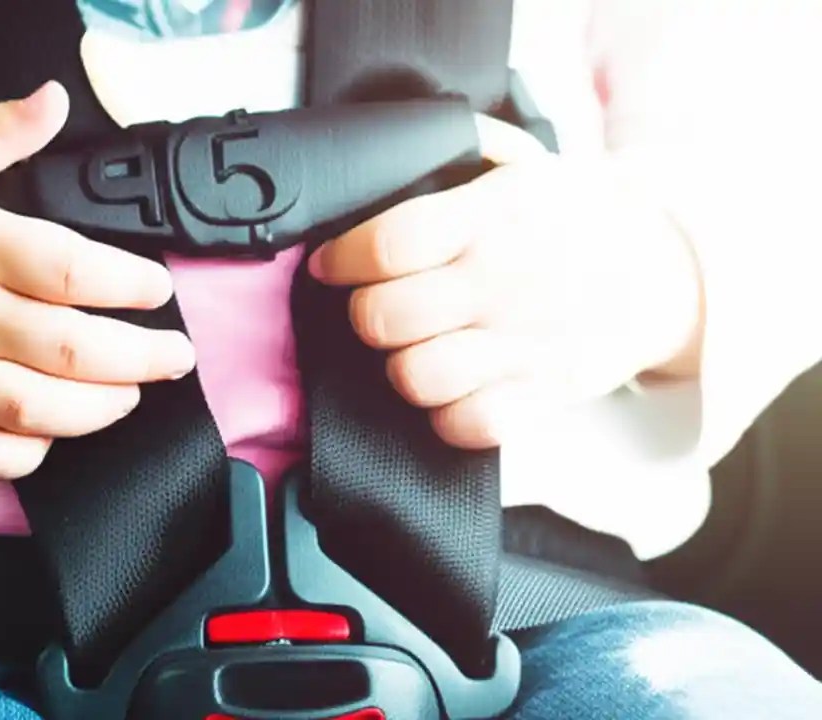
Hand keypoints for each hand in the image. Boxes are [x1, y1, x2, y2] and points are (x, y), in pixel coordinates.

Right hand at [0, 81, 195, 478]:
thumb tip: (53, 98)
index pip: (67, 267)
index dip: (127, 282)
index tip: (157, 287)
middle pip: (68, 347)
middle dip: (140, 357)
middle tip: (175, 355)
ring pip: (32, 407)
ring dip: (96, 409)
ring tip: (128, 394)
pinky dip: (20, 456)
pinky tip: (48, 436)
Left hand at [308, 132, 702, 449]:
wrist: (665, 270)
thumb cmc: (575, 218)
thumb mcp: (525, 166)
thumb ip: (459, 160)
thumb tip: (388, 158)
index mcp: (494, 215)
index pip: (388, 245)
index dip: (342, 259)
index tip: (332, 264)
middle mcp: (506, 280)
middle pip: (384, 318)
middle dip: (366, 314)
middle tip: (379, 306)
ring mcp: (527, 342)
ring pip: (415, 377)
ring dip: (402, 366)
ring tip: (417, 348)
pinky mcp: (547, 392)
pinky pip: (469, 425)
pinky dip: (448, 415)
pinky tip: (453, 389)